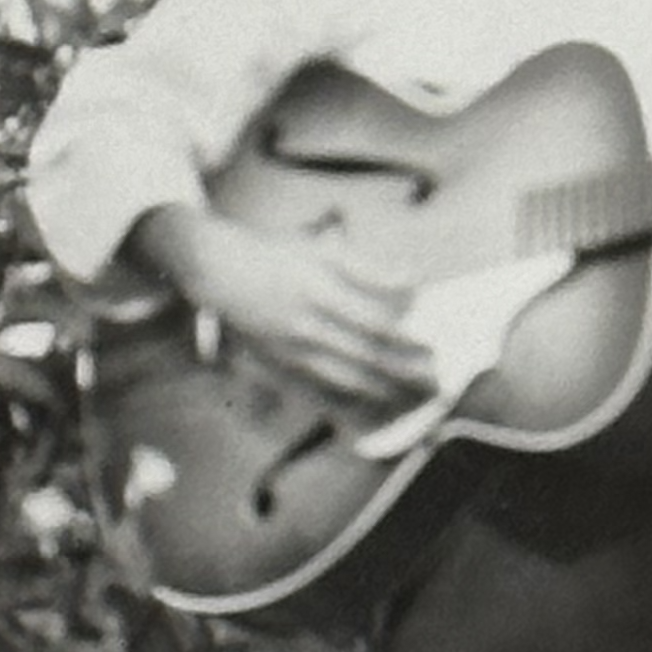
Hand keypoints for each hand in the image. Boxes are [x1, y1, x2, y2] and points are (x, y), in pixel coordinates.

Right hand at [130, 206, 435, 406]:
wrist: (216, 271)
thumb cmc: (273, 253)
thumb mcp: (320, 248)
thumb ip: (368, 266)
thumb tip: (413, 280)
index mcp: (320, 290)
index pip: (374, 322)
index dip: (407, 339)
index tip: (434, 347)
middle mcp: (307, 324)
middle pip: (365, 355)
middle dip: (404, 371)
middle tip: (435, 381)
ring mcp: (293, 349)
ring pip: (346, 378)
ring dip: (384, 390)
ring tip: (414, 397)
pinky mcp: (282, 364)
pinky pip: (323, 389)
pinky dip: (352, 399)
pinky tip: (373, 403)